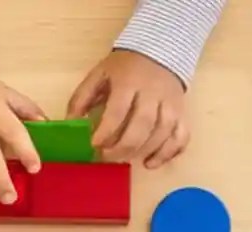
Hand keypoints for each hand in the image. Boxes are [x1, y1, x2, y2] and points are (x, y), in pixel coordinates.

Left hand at [67, 50, 189, 167]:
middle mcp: (153, 93)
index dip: (106, 131)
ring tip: (124, 160)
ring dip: (143, 152)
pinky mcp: (181, 112)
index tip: (94, 145)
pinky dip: (167, 154)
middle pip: (142, 126)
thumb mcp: (99, 74)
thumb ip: (82, 97)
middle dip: (123, 147)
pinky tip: (150, 163)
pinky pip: (180, 137)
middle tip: (107, 157)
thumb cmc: (124, 67)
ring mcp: (170, 104)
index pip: (118, 111)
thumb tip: (70, 123)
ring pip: (162, 133)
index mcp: (129, 82)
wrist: (159, 49)